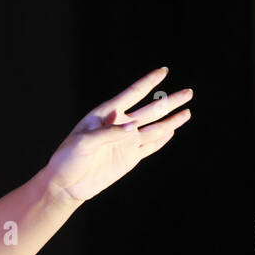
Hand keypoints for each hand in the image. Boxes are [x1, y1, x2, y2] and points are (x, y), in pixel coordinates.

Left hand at [44, 67, 191, 203]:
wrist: (66, 184)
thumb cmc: (68, 158)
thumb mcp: (84, 142)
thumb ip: (109, 134)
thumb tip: (134, 129)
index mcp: (107, 114)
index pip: (132, 94)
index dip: (148, 82)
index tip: (164, 71)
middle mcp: (120, 125)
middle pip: (150, 110)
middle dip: (169, 101)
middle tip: (189, 92)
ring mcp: (126, 142)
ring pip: (154, 128)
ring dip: (171, 121)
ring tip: (187, 112)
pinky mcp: (128, 158)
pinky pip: (149, 147)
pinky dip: (161, 140)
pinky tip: (172, 131)